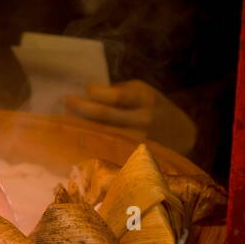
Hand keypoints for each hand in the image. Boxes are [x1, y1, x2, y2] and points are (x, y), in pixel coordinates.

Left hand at [64, 81, 196, 154]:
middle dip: (80, 107)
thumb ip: (118, 92)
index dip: (95, 93)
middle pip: (104, 115)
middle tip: (64, 101)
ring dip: (81, 125)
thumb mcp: (142, 92)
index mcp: (145, 99)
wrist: (180, 132)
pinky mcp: (132, 154)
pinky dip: (90, 140)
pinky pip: (107, 147)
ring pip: (102, 133)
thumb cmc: (152, 106)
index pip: (116, 96)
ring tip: (64, 117)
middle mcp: (142, 120)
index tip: (83, 89)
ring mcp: (137, 140)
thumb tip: (84, 93)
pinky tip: (77, 135)